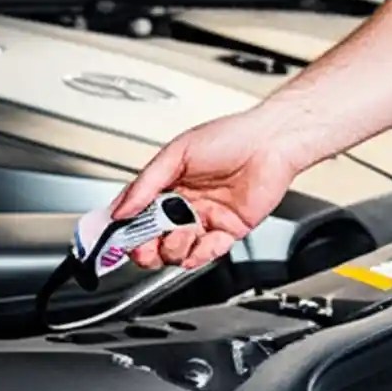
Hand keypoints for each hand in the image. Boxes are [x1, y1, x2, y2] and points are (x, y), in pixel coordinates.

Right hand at [110, 111, 301, 269]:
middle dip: (146, 248)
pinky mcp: (228, 231)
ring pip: (179, 250)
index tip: (119, 237)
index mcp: (169, 185)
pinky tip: (204, 241)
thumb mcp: (178, 153)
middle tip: (145, 247)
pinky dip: (203, 253)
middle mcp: (185, 204)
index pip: (138, 214)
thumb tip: (120, 208)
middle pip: (155, 239)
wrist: (271, 144)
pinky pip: (208, 253)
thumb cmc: (231, 137)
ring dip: (175, 248)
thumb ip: (146, 183)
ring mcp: (206, 219)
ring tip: (181, 234)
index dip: (127, 229)